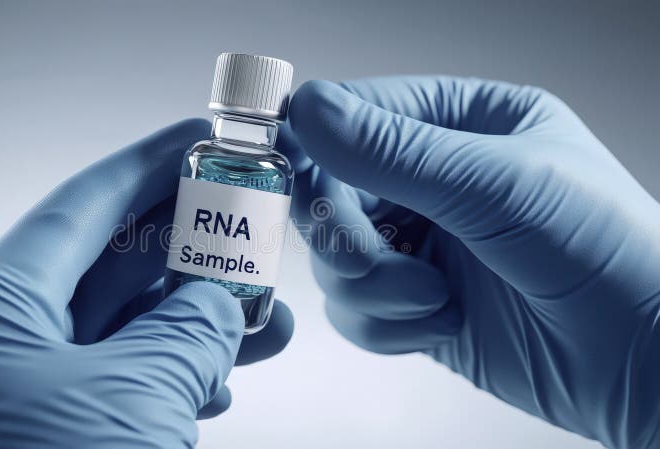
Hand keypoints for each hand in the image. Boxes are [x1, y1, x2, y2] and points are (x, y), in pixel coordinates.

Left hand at [0, 119, 293, 448]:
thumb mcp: (129, 396)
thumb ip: (188, 334)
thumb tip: (220, 303)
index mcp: (2, 303)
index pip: (88, 203)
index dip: (152, 164)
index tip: (205, 139)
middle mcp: (16, 337)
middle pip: (118, 261)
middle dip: (191, 241)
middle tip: (253, 220)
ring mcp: (43, 389)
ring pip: (137, 327)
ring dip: (204, 316)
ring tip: (270, 307)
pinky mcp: (72, 433)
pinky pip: (137, 380)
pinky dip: (187, 372)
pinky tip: (229, 371)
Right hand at [281, 77, 659, 447]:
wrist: (646, 363)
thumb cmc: (607, 252)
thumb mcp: (500, 186)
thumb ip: (394, 151)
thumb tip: (307, 109)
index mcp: (460, 122)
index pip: (356, 116)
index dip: (315, 145)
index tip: (286, 174)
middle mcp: (433, 180)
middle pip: (330, 192)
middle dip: (343, 235)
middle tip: (370, 262)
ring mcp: (422, 244)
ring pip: (335, 258)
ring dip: (373, 288)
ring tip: (435, 300)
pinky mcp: (415, 304)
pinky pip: (355, 309)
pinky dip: (385, 326)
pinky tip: (442, 325)